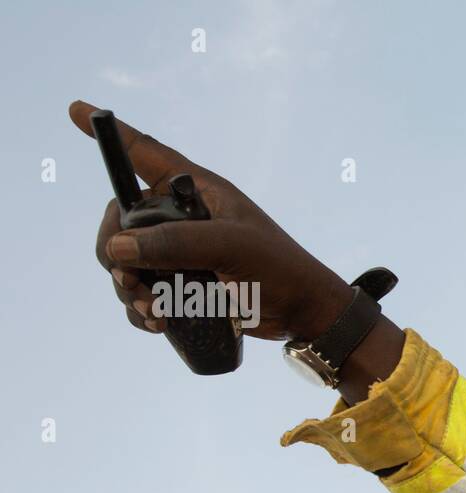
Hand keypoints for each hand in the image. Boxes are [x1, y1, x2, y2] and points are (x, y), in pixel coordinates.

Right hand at [69, 100, 353, 340]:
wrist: (304, 312)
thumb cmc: (279, 268)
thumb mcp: (230, 247)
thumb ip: (175, 242)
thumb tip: (117, 248)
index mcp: (197, 191)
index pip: (146, 154)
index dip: (112, 135)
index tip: (75, 109)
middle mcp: (183, 218)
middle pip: (122, 222)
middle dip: (116, 254)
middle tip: (128, 280)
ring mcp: (181, 253)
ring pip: (127, 263)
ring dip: (128, 289)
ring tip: (151, 311)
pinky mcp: (184, 285)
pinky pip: (143, 294)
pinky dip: (140, 310)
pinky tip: (155, 323)